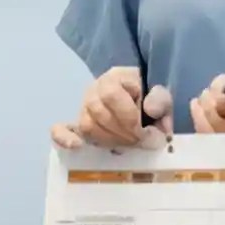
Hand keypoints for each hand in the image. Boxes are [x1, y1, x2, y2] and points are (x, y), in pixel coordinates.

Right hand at [50, 66, 172, 149]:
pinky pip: (62, 129)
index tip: (145, 132)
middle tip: (141, 142)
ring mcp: (83, 108)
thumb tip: (151, 110)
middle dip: (122, 133)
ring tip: (128, 145)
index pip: (110, 95)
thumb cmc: (150, 98)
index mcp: (114, 77)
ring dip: (109, 140)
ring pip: (87, 126)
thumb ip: (161, 100)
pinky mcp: (77, 124)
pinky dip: (64, 138)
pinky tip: (76, 146)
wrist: (140, 100)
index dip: (127, 116)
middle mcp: (93, 91)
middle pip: (98, 114)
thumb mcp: (162, 95)